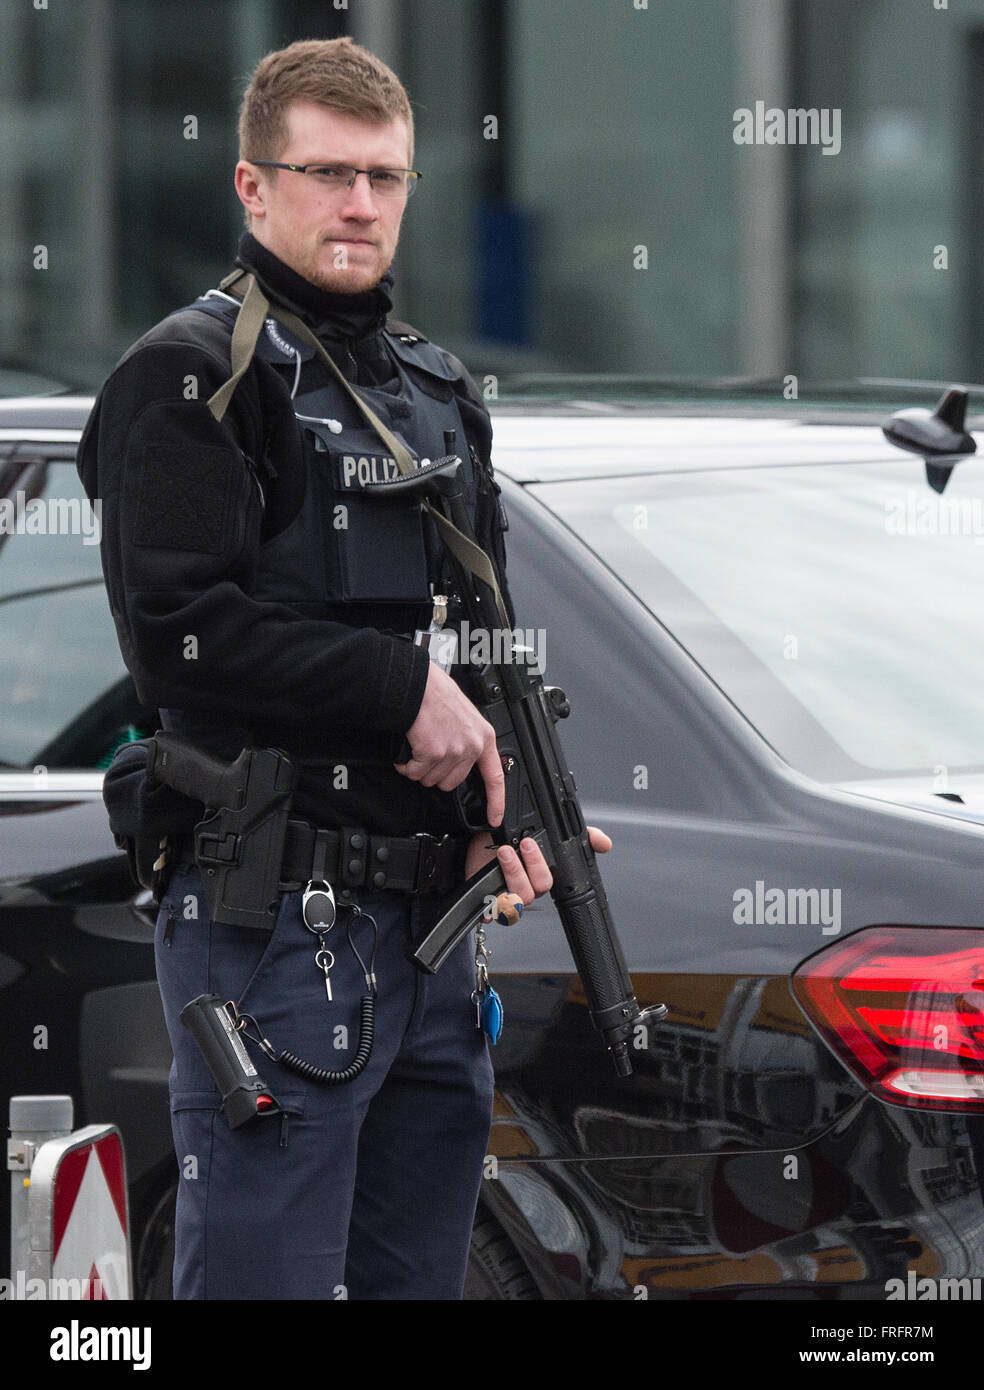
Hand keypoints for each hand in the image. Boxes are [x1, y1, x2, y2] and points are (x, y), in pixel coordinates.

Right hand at [395, 662, 504, 825]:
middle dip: (436, 773)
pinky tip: (408, 749)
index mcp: (483, 737)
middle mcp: (471, 746)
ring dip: (420, 768)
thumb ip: (467, 740)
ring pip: (431, 780)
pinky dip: (406, 765)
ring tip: (418, 745)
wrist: (416, 684)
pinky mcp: (432, 752)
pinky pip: (415, 772)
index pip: (495, 777)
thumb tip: (461, 762)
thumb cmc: (435, 694)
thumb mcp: (464, 716)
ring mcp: (453, 751)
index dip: (495, 802)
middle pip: (452, 783)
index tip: (494, 818)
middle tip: (429, 752)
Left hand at [465, 825, 611, 904]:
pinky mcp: (491, 900)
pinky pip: (495, 912)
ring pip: (521, 896)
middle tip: (526, 843)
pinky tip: (489, 883)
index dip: (552, 867)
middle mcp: (529, 886)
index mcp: (544, 873)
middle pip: (540, 887)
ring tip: (505, 851)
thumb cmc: (513, 837)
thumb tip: (604, 843)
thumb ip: (580, 833)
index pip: (559, 880)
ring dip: (514, 873)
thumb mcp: (546, 826)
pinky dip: (492, 904)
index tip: (545, 847)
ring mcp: (511, 894)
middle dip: (534, 864)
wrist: (480, 839)